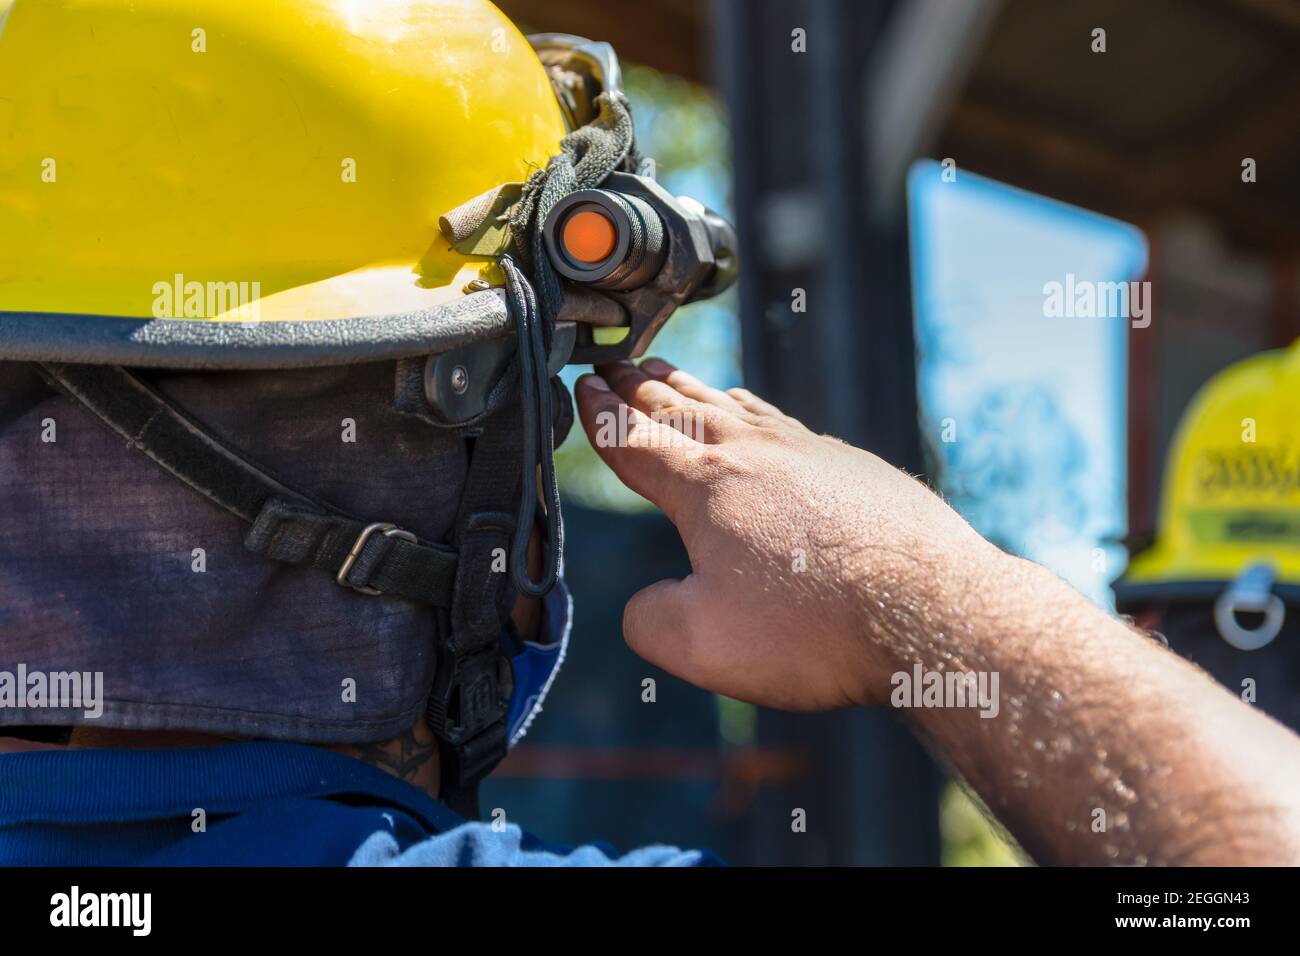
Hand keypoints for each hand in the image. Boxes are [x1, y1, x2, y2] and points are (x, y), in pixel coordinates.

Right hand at [575, 359, 1003, 710]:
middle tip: (612, 366)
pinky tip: (752, 413)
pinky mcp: (850, 465)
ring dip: (689, 387)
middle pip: (680, 406)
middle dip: (636, 387)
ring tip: (666, 375)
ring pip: (732, 403)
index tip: (582, 387)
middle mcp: (753, 453)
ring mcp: (807, 451)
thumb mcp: (702, 645)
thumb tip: (648, 601)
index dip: (601, 415)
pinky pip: (782, 421)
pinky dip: (749, 408)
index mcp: (705, 486)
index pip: (635, 438)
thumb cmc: (815, 627)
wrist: (933, 608)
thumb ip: (650, 619)